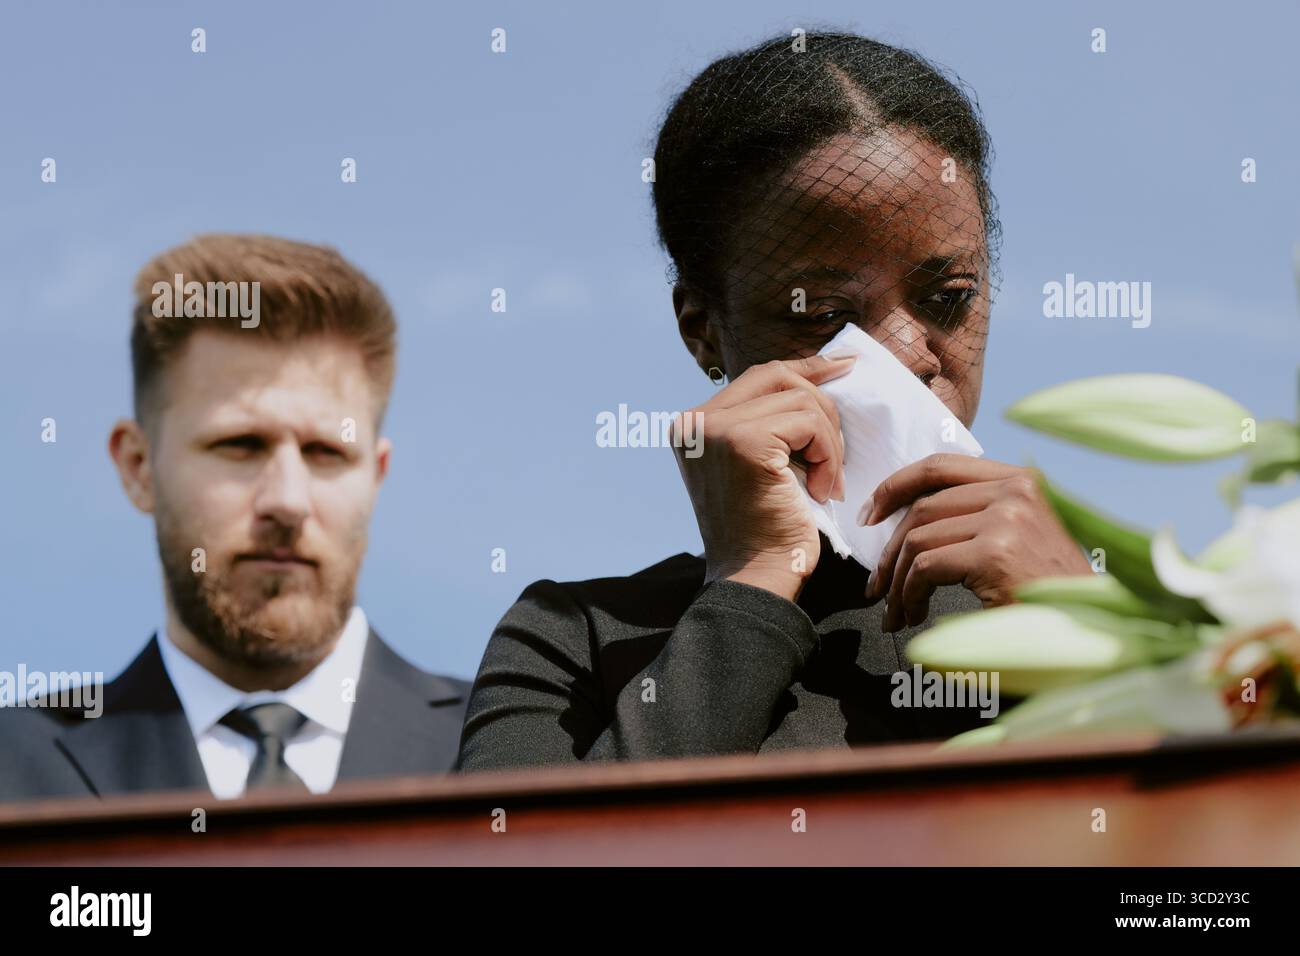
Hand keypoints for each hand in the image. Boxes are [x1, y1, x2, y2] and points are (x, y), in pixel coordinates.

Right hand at [673, 353, 856, 601]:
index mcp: (692, 427)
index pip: (759, 375)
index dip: (806, 367)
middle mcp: (695, 423)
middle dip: (822, 410)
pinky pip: (809, 424)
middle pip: (778, 376)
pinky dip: (828, 456)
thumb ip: (770, 423)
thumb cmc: (767, 532)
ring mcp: (716, 430)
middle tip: (835, 459)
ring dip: (828, 444)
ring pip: (800, 400)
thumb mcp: (762, 465)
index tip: (844, 365)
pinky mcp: (745, 442)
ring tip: (824, 486)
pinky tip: (821, 492)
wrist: (756, 580)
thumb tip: (819, 376)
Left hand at [861, 453, 1092, 629]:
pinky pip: (926, 566)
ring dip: (897, 580)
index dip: (897, 485)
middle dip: (890, 549)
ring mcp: (1008, 518)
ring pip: (919, 538)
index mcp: (1023, 481)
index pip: (942, 465)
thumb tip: (910, 522)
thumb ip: (977, 518)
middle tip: (877, 583)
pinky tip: (915, 614)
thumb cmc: (1053, 597)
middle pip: (923, 506)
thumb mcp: (1019, 541)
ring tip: (897, 610)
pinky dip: (910, 594)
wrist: (1095, 635)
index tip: (871, 512)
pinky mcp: (996, 552)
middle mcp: (1017, 490)